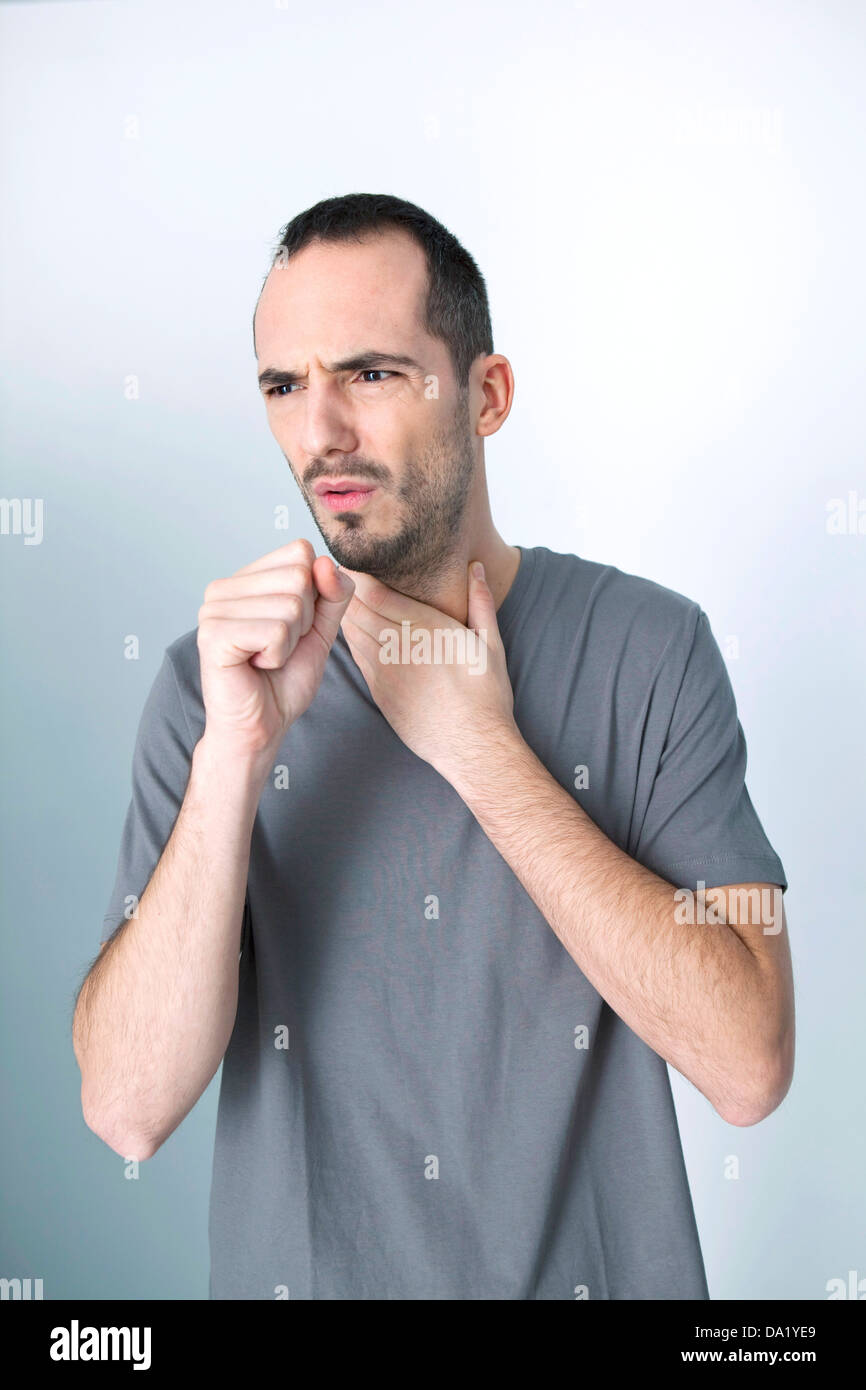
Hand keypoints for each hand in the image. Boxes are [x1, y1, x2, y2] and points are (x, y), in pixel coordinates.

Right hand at [197, 538, 354, 757]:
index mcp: (244, 579)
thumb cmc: (283, 679)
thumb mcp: (321, 629)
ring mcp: (213, 610)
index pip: (300, 552)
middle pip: (298, 576)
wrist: (262, 725)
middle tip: (278, 647)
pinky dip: (278, 655)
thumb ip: (332, 593)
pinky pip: (275, 631)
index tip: (291, 628)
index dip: (313, 594)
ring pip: (290, 605)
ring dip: (290, 642)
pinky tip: (256, 665)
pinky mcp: (214, 635)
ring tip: (266, 658)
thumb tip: (326, 562)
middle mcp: (223, 588)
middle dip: (303, 621)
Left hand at [339, 561, 517, 779]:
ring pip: (352, 632)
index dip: (360, 575)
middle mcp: (398, 646)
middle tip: (342, 575)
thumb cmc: (486, 696)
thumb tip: (474, 568)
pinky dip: (354, 641)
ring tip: (346, 599)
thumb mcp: (491, 644)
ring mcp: (384, 670)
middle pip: (357, 609)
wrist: (472, 746)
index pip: (375, 592)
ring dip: (348, 614)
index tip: (357, 563)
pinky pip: (357, 657)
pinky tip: (359, 632)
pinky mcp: (379, 692)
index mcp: (425, 627)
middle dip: (347, 591)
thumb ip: (480, 603)